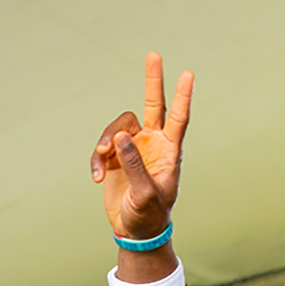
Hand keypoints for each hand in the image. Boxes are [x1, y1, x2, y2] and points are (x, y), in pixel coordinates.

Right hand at [90, 53, 192, 252]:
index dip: (182, 97)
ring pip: (117, 127)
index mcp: (169, 152)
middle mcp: (153, 144)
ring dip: (105, 142)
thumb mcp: (145, 193)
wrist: (135, 231)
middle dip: (152, 81)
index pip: (178, 119)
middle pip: (152, 105)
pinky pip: (102, 148)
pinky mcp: (115, 157)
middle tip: (155, 54)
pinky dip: (96, 160)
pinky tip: (97, 178)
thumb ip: (134, 164)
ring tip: (101, 163)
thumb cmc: (149, 215)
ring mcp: (133, 148)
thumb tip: (122, 136)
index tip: (188, 74)